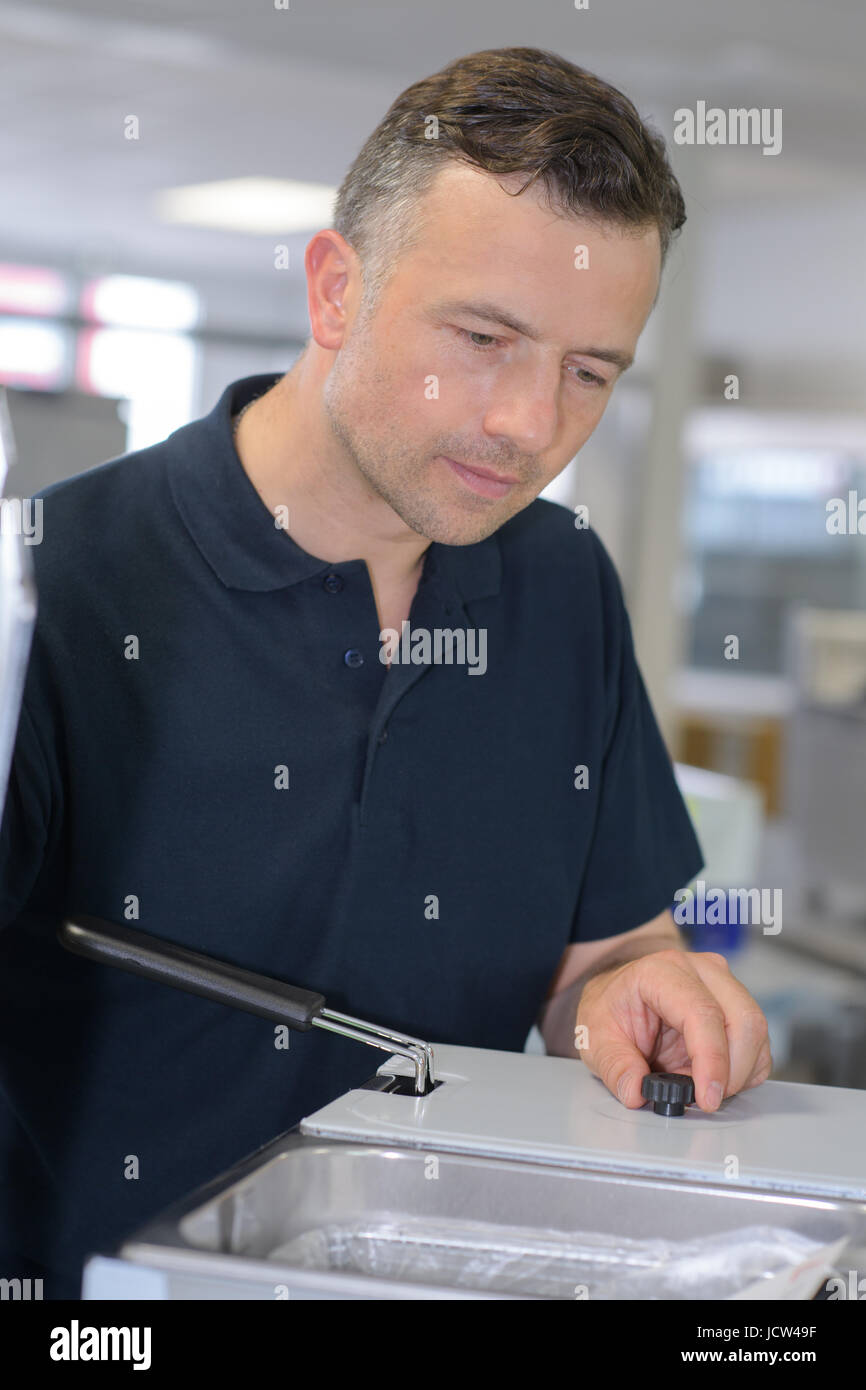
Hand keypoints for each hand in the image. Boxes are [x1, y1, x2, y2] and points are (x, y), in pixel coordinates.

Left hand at [574, 947, 772, 1110]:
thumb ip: (615, 1065)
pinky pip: (759, 1045)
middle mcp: (702, 970)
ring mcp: (725, 984)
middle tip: (704, 1099)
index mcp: (662, 971)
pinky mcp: (739, 1005)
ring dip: (738, 1074)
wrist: (624, 990)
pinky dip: (745, 1071)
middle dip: (732, 1072)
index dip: (711, 1060)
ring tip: (699, 1085)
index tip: (707, 1098)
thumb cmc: (613, 1007)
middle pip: (744, 1021)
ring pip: (757, 1033)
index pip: (702, 1013)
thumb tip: (637, 1092)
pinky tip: (714, 1077)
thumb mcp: (596, 1037)